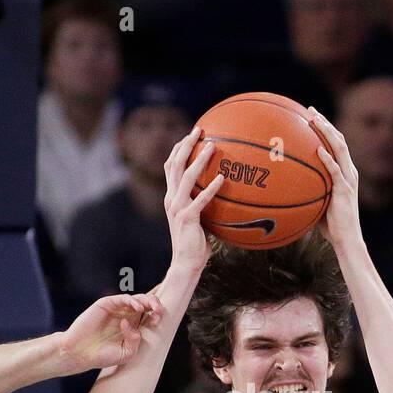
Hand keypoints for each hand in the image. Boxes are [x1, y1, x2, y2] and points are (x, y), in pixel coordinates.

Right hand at [63, 292, 162, 370]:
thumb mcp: (126, 354)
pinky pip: (122, 298)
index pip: (150, 316)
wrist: (80, 353)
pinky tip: (137, 308)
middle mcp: (127, 316)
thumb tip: (131, 324)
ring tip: (152, 309)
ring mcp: (117, 309)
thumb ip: (135, 341)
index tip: (158, 322)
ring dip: (147, 301)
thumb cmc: (102, 355)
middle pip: (146, 304)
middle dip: (156, 305)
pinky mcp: (106, 304)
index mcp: (134, 327)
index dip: (157, 316)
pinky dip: (132, 301)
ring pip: (137, 298)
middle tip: (159, 311)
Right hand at [164, 126, 224, 269]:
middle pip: (174, 164)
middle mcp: (171, 198)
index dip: (178, 149)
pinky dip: (211, 188)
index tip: (190, 134)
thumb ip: (204, 203)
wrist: (186, 262)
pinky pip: (200, 199)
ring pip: (186, 177)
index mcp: (171, 197)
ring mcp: (177, 208)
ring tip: (212, 146)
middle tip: (199, 130)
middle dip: (186, 145)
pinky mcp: (187, 218)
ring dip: (199, 159)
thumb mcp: (198, 218)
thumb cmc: (196, 242)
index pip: (170, 166)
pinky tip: (222, 178)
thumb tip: (222, 192)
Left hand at [307, 107, 361, 250]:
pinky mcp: (345, 190)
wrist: (346, 238)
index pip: (336, 144)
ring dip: (327, 133)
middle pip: (339, 140)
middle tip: (310, 110)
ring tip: (315, 121)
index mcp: (345, 172)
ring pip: (340, 149)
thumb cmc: (330, 223)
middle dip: (325, 123)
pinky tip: (318, 150)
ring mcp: (348, 179)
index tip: (311, 116)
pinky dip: (328, 159)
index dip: (325, 128)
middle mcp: (349, 172)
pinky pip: (336, 171)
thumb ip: (308, 189)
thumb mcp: (318, 201)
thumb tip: (285, 185)